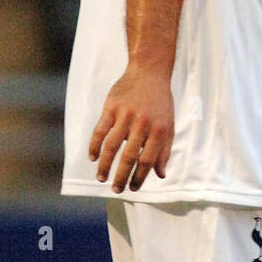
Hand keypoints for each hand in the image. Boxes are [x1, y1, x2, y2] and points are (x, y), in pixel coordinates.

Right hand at [89, 67, 174, 193]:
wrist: (149, 72)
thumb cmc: (160, 102)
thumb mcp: (168, 125)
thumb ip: (164, 150)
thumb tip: (160, 175)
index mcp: (159, 129)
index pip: (147, 160)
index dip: (139, 177)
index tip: (132, 188)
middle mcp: (143, 123)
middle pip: (129, 156)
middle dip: (121, 177)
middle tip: (116, 190)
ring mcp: (125, 115)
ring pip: (112, 146)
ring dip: (105, 165)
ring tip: (101, 178)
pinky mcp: (111, 107)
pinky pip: (100, 130)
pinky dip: (94, 146)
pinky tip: (92, 158)